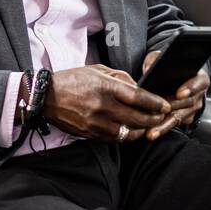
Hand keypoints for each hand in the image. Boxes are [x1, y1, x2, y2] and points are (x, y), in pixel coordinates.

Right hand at [44, 65, 169, 141]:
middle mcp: (102, 106)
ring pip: (128, 132)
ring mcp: (96, 122)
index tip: (165, 105)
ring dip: (142, 130)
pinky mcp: (90, 134)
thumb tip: (137, 87)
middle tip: (162, 116)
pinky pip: (115, 139)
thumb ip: (119, 78)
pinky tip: (131, 131)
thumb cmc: (71, 81)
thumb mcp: (96, 70)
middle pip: (138, 117)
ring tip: (149, 126)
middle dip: (154, 118)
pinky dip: (126, 135)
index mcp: (104, 87)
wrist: (45, 98)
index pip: (138, 97)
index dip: (155, 103)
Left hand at [141, 50, 209, 139]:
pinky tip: (150, 132)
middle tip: (158, 114)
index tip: (180, 93)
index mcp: (199, 78)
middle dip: (171, 110)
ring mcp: (193, 109)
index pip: (198, 83)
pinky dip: (162, 128)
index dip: (190, 88)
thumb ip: (156, 59)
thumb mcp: (164, 58)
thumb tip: (149, 67)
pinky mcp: (185, 119)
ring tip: (152, 132)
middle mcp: (199, 95)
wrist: (178, 79)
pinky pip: (175, 125)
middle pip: (187, 104)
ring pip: (179, 118)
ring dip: (164, 126)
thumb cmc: (172, 68)